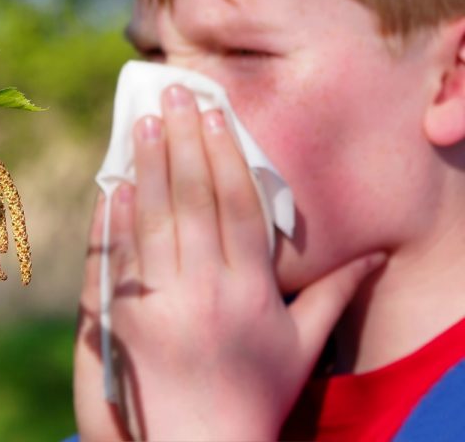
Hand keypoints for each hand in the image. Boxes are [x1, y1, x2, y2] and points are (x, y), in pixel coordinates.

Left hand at [73, 85, 383, 440]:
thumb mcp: (303, 345)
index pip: (238, 203)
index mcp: (254, 289)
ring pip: (157, 217)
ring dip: (150, 165)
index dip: (225, 152)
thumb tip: (372, 253)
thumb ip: (334, 293)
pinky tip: (116, 183)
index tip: (216, 112)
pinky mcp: (130, 318)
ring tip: (145, 123)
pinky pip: (123, 256)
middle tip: (175, 95)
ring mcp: (166, 302)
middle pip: (195, 198)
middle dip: (185, 141)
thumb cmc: (257, 394)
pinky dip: (119, 217)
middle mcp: (211, 288)